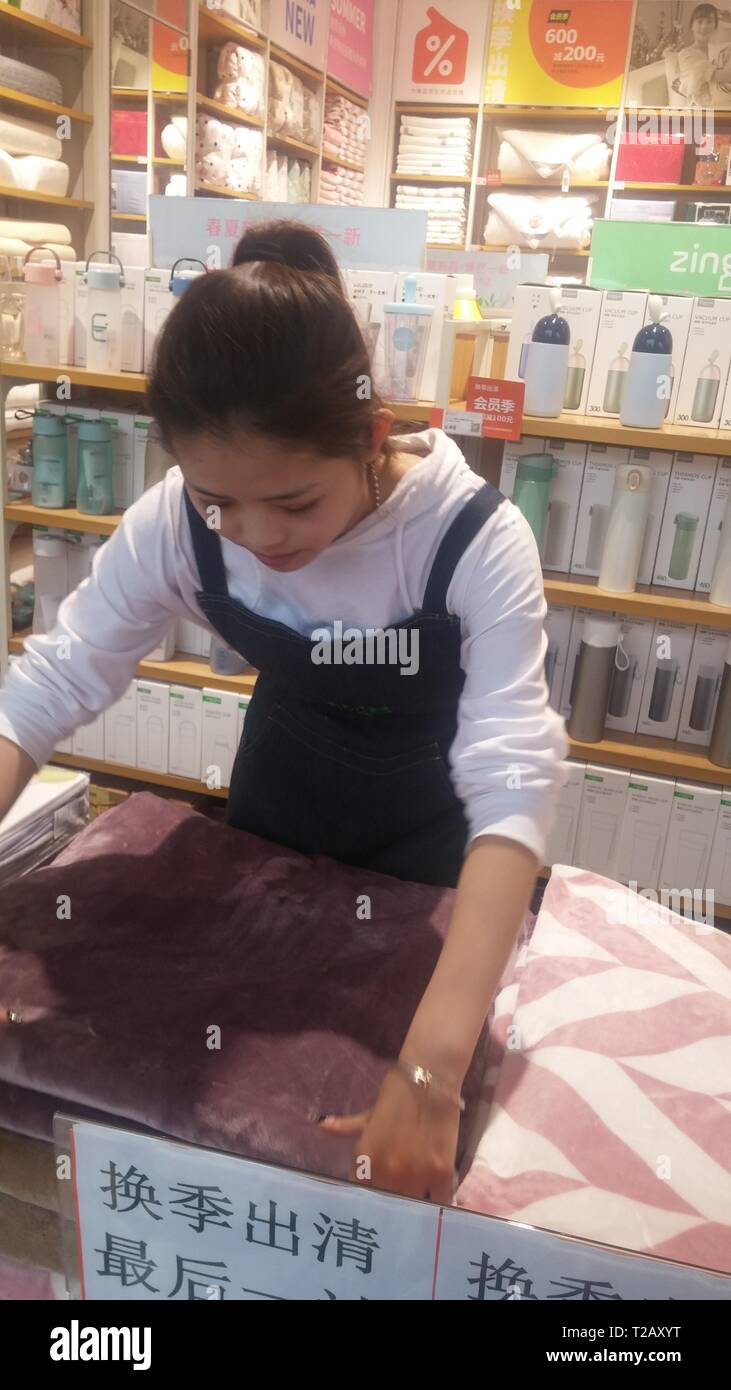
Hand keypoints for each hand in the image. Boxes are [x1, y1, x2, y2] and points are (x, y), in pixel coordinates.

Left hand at [318, 1067, 459, 1203]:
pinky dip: (437, 1198)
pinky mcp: (441, 1172)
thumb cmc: (396, 1093)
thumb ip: (345, 1126)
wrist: (430, 1078)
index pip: (361, 1191)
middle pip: (387, 1202)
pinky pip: (438, 1200)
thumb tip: (321, 1124)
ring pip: (411, 1204)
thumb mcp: (368, 1114)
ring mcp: (416, 1174)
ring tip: (416, 1197)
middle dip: (390, 1201)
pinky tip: (436, 1194)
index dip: (368, 1194)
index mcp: (367, 1157)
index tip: (375, 1195)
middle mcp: (388, 1171)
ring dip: (412, 1201)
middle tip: (397, 1197)